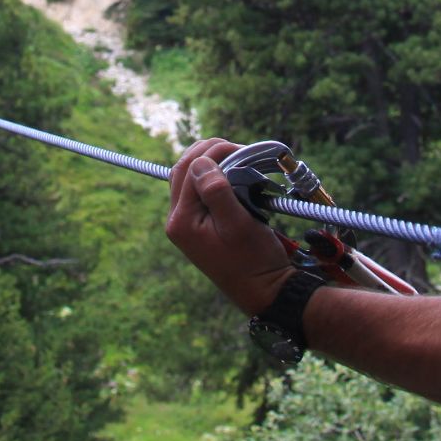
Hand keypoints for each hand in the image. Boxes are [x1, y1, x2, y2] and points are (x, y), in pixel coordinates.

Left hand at [165, 138, 300, 314]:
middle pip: (183, 170)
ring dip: (210, 162)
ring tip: (236, 158)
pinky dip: (212, 177)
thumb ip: (216, 191)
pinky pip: (197, 191)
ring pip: (188, 178)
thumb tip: (202, 162)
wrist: (264, 291)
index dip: (215, 152)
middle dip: (209, 153)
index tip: (243, 149)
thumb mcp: (238, 223)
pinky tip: (231, 174)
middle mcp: (177, 221)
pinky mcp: (198, 226)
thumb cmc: (254, 260)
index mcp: (181, 221)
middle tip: (239, 150)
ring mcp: (186, 224)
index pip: (190, 169)